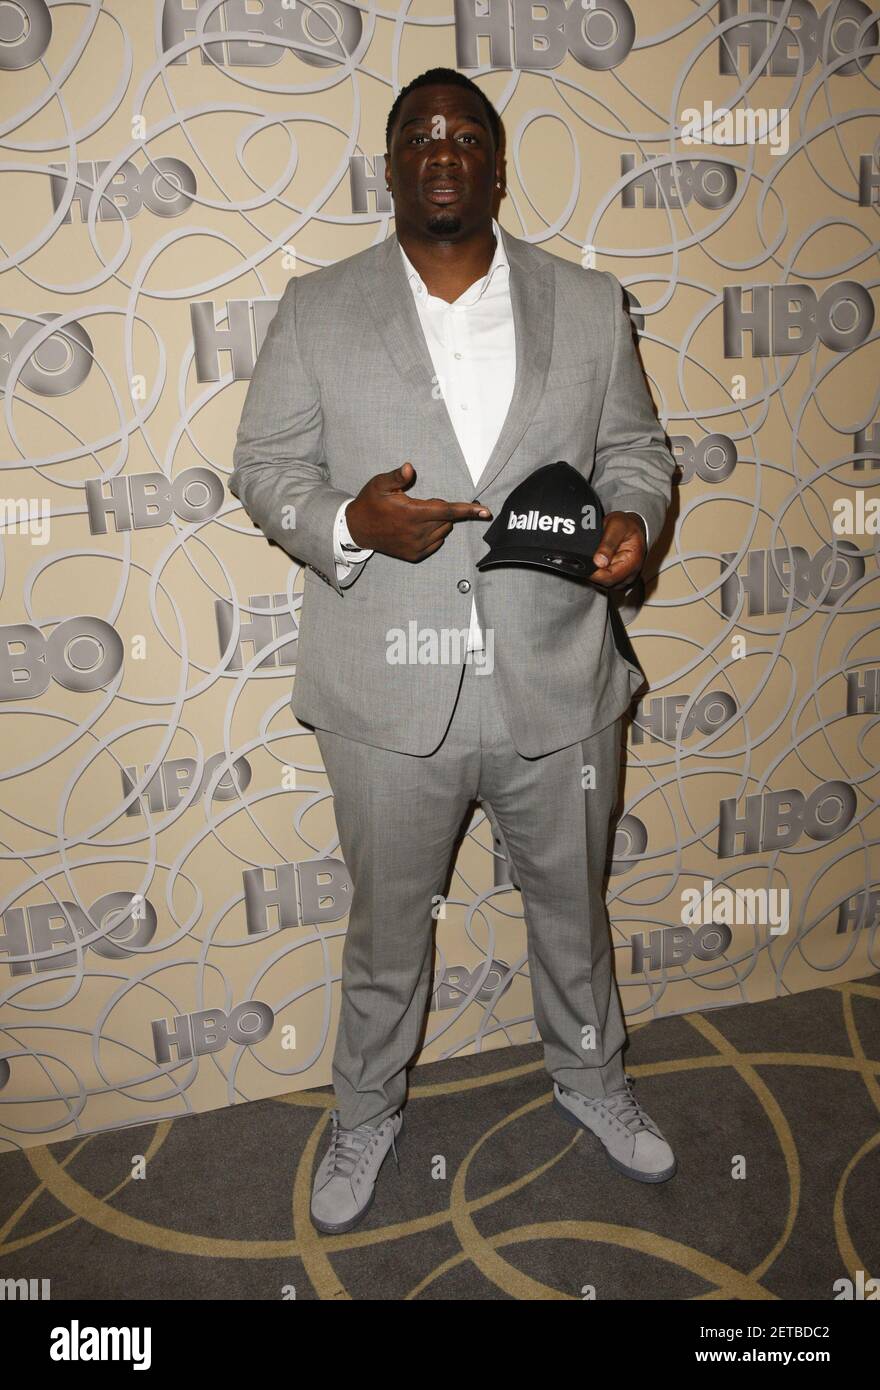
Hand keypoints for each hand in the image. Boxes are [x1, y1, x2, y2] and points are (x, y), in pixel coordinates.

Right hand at [346, 461, 491, 562]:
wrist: (358, 529)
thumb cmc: (370, 503)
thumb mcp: (379, 485)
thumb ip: (397, 477)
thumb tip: (409, 467)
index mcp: (411, 514)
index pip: (447, 511)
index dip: (467, 510)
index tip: (486, 511)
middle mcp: (417, 533)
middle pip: (446, 520)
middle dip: (440, 509)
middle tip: (419, 504)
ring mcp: (416, 546)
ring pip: (443, 531)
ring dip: (437, 522)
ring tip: (415, 516)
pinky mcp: (415, 555)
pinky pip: (436, 542)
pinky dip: (433, 534)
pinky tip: (415, 528)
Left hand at [588, 511, 645, 587]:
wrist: (629, 526)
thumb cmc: (625, 525)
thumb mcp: (616, 526)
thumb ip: (608, 543)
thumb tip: (599, 562)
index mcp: (633, 561)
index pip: (609, 577)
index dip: (594, 573)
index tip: (583, 563)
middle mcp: (631, 573)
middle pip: (606, 583)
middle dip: (594, 572)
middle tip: (587, 557)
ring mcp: (625, 577)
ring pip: (604, 583)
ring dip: (596, 573)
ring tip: (594, 557)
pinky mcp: (619, 577)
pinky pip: (605, 580)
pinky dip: (598, 573)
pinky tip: (597, 561)